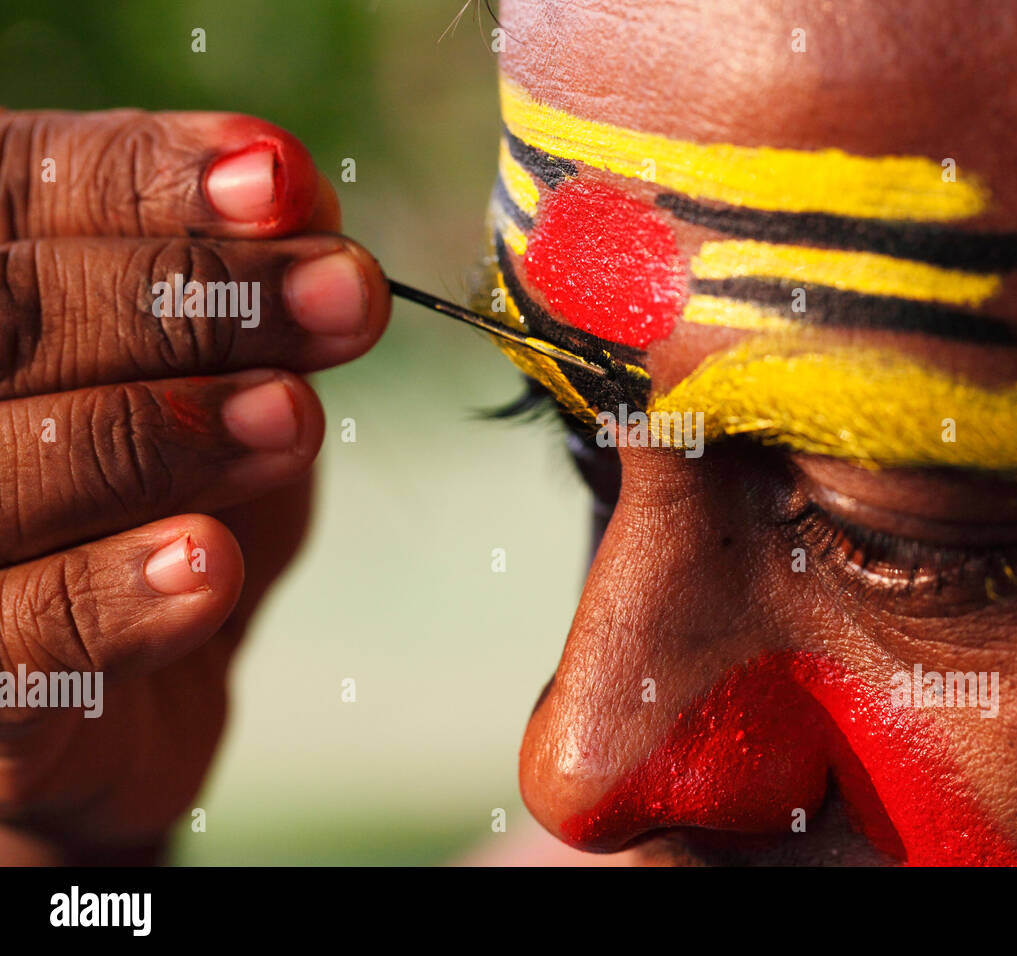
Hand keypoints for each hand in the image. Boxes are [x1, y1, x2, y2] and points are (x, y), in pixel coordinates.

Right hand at [0, 109, 389, 861]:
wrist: (115, 717)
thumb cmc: (151, 521)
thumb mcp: (210, 390)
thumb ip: (235, 288)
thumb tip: (297, 183)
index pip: (8, 190)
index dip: (140, 180)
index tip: (283, 181)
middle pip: (2, 316)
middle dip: (185, 295)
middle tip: (341, 297)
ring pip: (2, 466)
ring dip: (161, 429)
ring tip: (291, 417)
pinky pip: (15, 642)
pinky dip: (111, 596)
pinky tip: (209, 566)